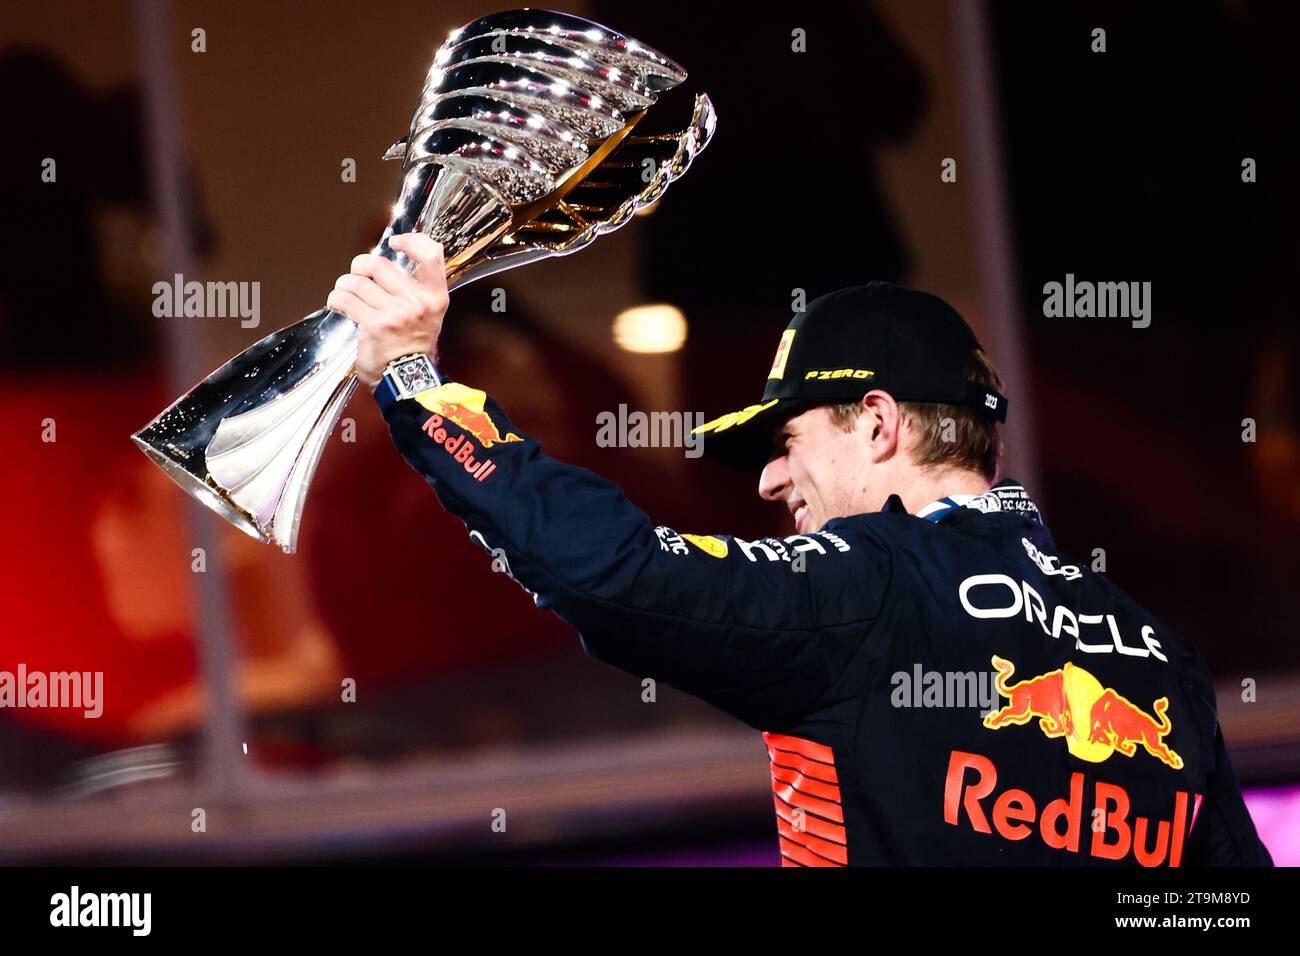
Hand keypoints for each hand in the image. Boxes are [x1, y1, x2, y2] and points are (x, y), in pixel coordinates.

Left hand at [328, 233, 449, 388]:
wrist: (408, 381)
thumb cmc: (414, 347)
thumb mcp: (429, 316)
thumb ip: (415, 290)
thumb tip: (387, 263)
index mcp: (435, 297)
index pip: (431, 255)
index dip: (412, 240)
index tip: (396, 242)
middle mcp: (417, 303)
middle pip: (380, 264)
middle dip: (361, 265)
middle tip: (357, 273)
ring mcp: (396, 314)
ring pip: (357, 282)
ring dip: (345, 285)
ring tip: (345, 293)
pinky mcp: (374, 326)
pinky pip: (345, 300)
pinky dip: (336, 300)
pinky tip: (337, 304)